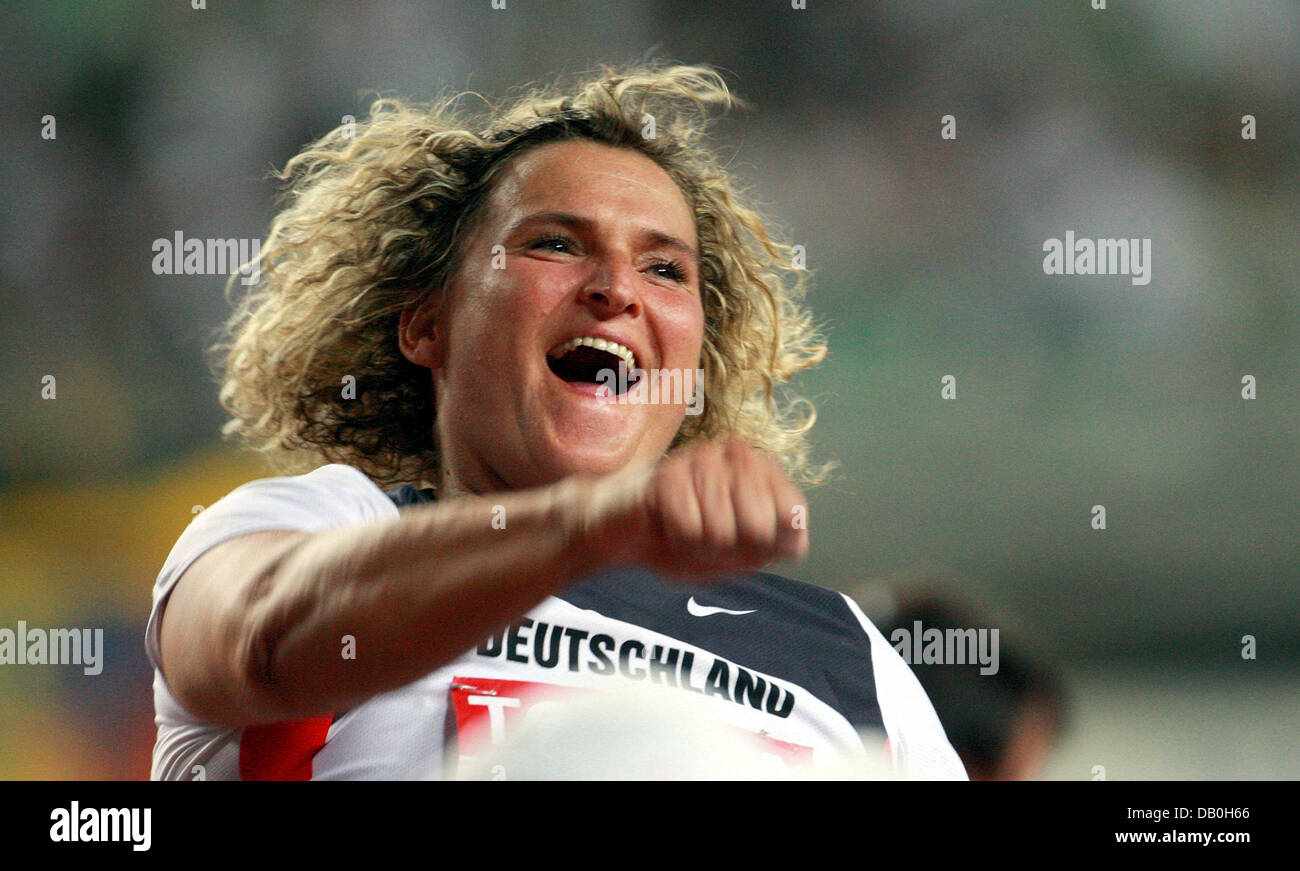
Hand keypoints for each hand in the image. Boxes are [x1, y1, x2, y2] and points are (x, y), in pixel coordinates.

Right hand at [560, 438, 808, 577]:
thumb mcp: (740, 555)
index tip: (744, 544)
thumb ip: (776, 543)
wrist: (622, 533)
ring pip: (722, 531)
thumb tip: (795, 521)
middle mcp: (739, 459)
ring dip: (699, 547)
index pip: (794, 516)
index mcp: (763, 474)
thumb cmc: (684, 540)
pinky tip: (667, 525)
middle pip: (761, 527)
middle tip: (708, 538)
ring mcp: (704, 461)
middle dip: (731, 549)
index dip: (768, 545)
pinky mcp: (670, 473)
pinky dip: (677, 540)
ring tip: (685, 531)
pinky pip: (690, 527)